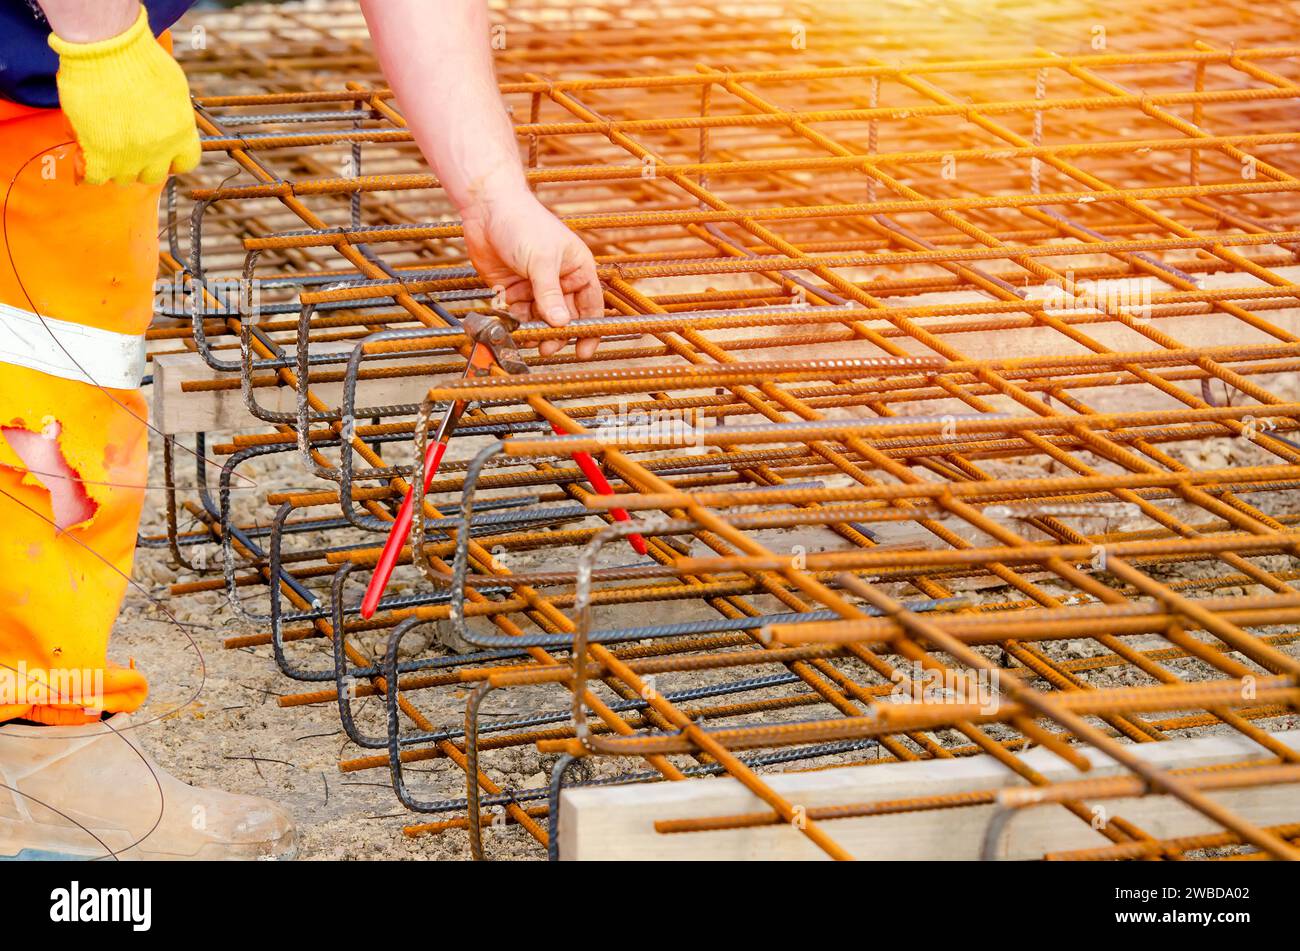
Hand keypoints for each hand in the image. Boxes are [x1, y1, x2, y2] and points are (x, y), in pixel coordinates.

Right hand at [49, 6, 199, 184]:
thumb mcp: (173, 87)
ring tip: (101, 145)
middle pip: (152, 175)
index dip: (171, 159)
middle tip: (127, 146)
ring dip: (113, 165)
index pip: (185, 163)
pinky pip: (92, 177)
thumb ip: (172, 111)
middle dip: (141, 164)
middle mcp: (159, 151)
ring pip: (122, 177)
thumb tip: (164, 119)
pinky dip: (86, 172)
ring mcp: (130, 156)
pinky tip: (82, 162)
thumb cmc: (140, 58)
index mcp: (182, 134)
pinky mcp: (99, 153)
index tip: (160, 150)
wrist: (110, 49)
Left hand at [461, 187, 603, 358]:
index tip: (583, 351)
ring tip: (530, 339)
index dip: (589, 329)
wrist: (486, 209)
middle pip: (564, 317)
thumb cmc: (523, 223)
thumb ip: (550, 294)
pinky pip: (519, 314)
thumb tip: (561, 324)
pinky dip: (517, 322)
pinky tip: (513, 325)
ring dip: (536, 331)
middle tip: (548, 348)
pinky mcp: (513, 290)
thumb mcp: (541, 260)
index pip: (591, 305)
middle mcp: (559, 280)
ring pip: (541, 319)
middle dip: (558, 334)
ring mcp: (535, 286)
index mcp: (577, 269)